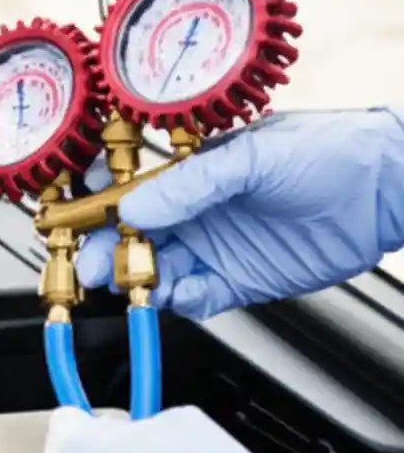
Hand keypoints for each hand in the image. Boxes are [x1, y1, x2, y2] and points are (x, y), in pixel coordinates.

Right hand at [76, 108, 403, 319]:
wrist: (387, 189)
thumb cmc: (329, 152)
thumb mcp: (252, 157)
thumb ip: (191, 185)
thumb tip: (134, 206)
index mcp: (193, 172)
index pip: (132, 187)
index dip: (101, 201)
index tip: (79, 212)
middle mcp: (197, 211)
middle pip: (134, 236)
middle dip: (107, 250)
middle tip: (93, 265)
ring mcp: (215, 247)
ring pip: (157, 269)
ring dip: (139, 279)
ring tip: (135, 283)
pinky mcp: (237, 282)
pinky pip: (194, 297)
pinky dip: (180, 300)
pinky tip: (180, 294)